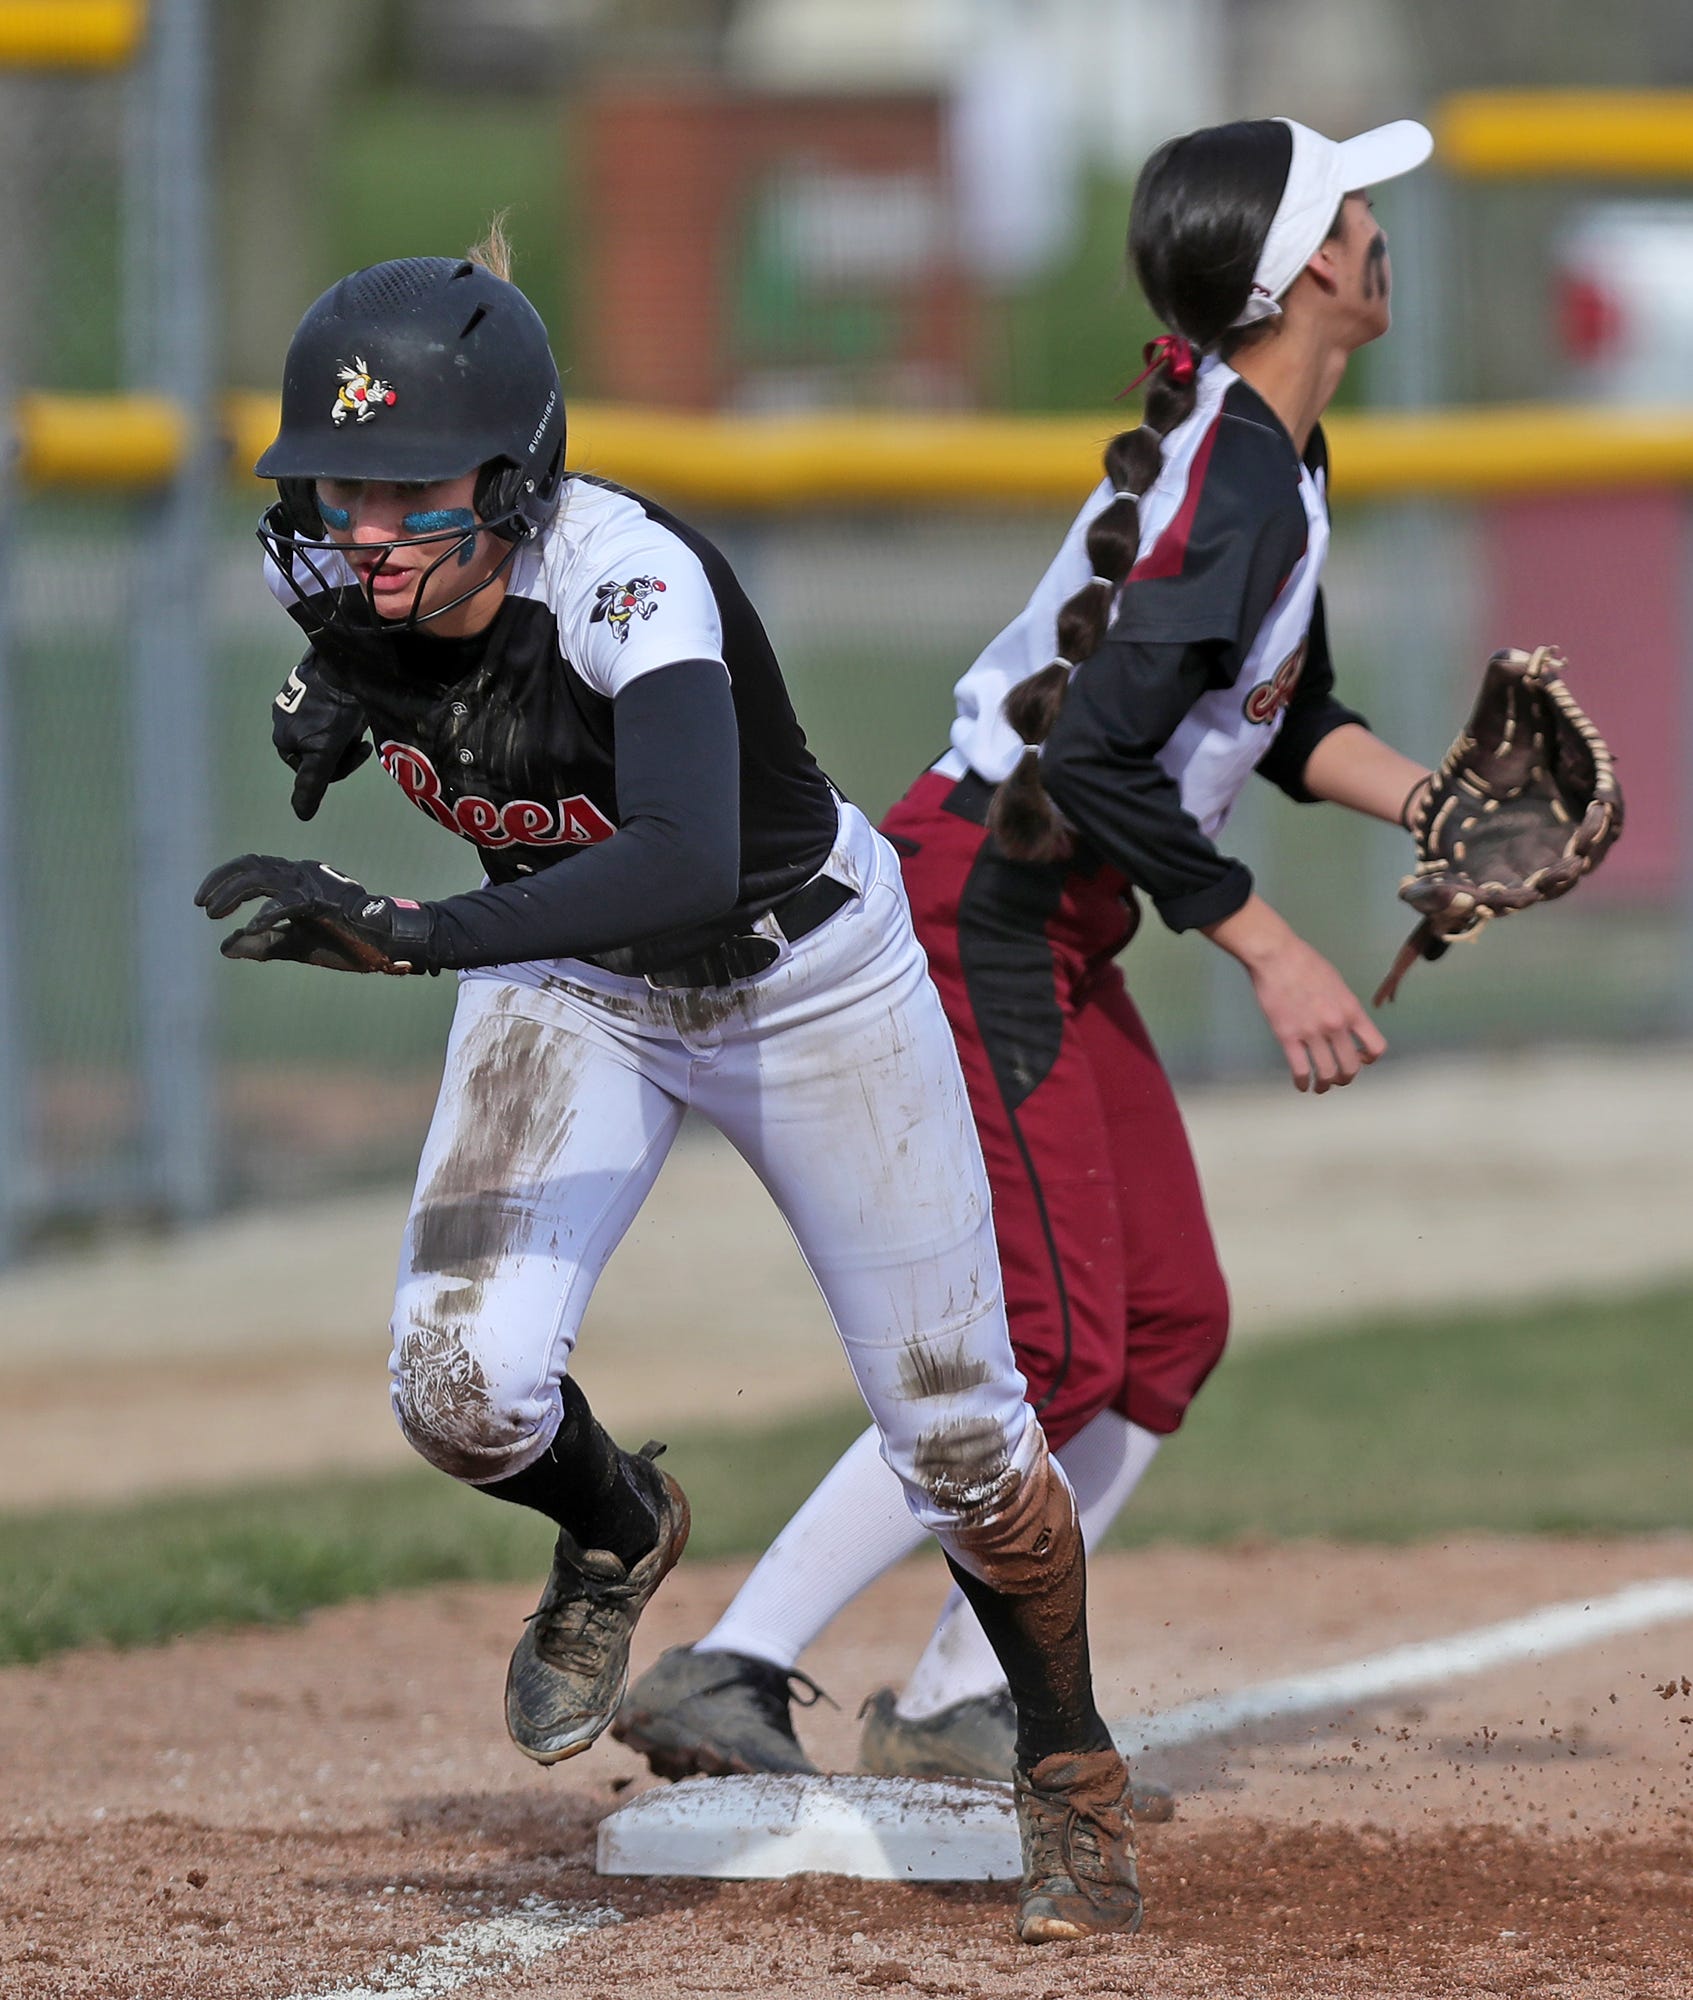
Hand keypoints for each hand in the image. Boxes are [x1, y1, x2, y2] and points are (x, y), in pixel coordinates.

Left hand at [194, 855, 435, 974]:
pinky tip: (249, 928)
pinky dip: (264, 915)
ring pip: (261, 877)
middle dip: (221, 883)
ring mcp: (312, 884)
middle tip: (203, 905)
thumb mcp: (295, 945)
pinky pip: (286, 904)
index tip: (205, 902)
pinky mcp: (322, 901)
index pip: (252, 867)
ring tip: (214, 912)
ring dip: (233, 894)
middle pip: (251, 865)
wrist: (388, 942)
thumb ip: (263, 943)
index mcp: (297, 879)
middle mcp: (302, 873)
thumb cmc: (347, 940)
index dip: (224, 880)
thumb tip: (225, 946)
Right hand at [273, 655, 371, 820]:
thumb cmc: (336, 710)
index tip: (362, 748)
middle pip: (322, 749)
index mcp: (284, 741)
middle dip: (343, 746)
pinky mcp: (306, 681)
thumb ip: (312, 784)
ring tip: (358, 714)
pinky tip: (353, 700)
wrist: (343, 663)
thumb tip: (302, 815)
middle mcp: (282, 721)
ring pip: (327, 728)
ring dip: (344, 728)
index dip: (344, 763)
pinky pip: (327, 706)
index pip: (319, 769)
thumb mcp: (325, 753)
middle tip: (361, 731)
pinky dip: (342, 709)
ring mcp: (293, 700)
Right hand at [1246, 933, 1384, 1092]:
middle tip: (1338, 1078)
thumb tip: (1345, 1025)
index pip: (1375, 1047)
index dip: (1369, 1059)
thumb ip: (1344, 1007)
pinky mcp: (1287, 1037)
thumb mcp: (1337, 983)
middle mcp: (1335, 1025)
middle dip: (1346, 1078)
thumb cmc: (1304, 962)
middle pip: (1351, 1067)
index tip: (1360, 1060)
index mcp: (1351, 1010)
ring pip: (1327, 1073)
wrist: (1276, 956)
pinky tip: (1301, 1085)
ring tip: (1320, 1086)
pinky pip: (1301, 1070)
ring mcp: (1311, 1033)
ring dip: (1325, 1085)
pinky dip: (1303, 1083)